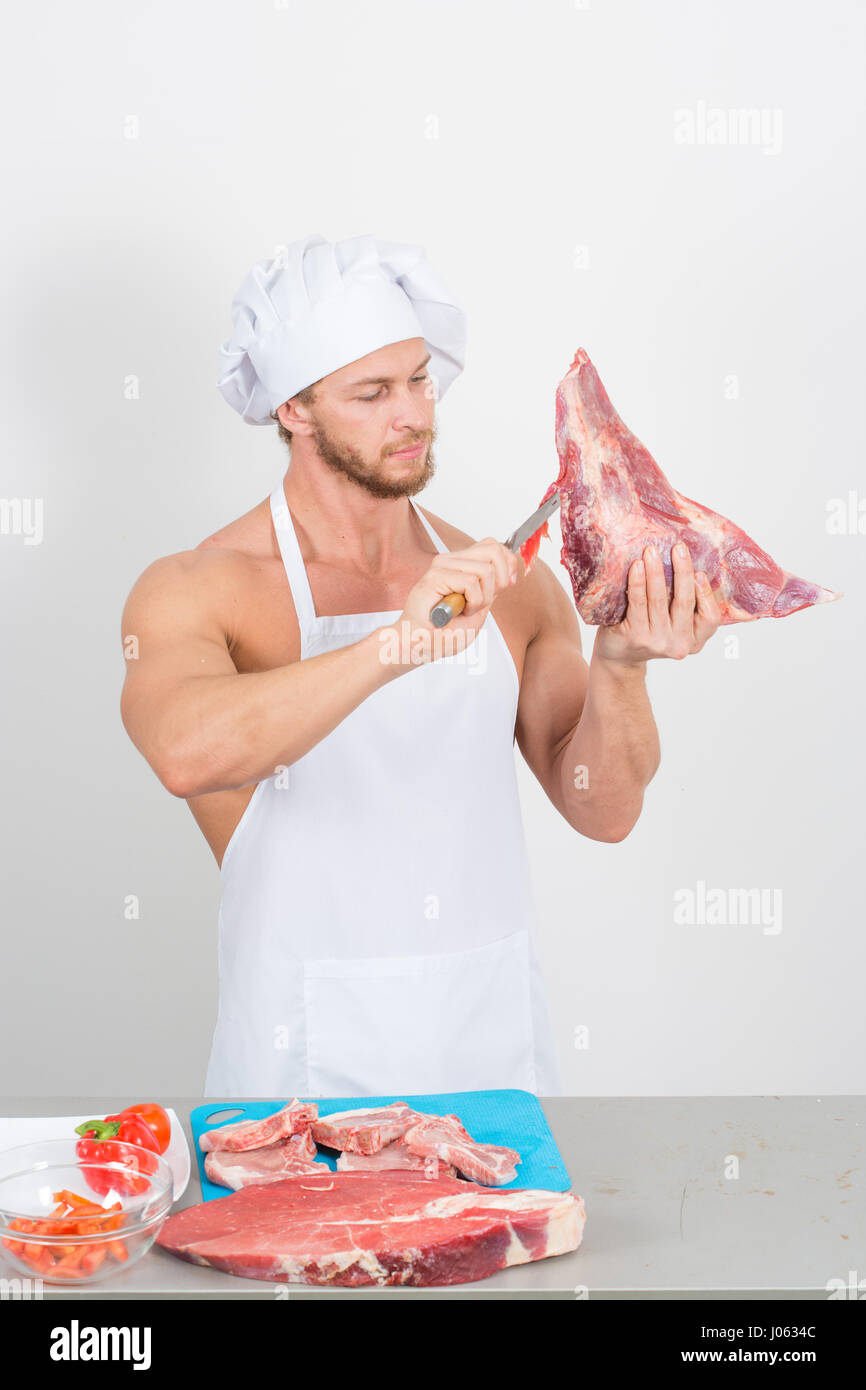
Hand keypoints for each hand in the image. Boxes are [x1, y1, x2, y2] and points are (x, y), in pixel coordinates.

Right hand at [382, 538, 520, 668]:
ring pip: (486, 569)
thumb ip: (492, 587)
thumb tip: (507, 571)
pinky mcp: (435, 575)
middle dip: (501, 579)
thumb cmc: (444, 632)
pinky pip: (471, 582)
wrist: (420, 645)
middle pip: (494, 550)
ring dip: (483, 598)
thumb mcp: (480, 607)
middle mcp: (451, 561)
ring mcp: (442, 566)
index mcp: (460, 564)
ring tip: (466, 610)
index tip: (509, 583)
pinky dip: (473, 603)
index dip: (508, 563)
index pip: (492, 546)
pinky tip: (459, 611)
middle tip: (486, 600)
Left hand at [593, 543, 721, 665]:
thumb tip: (695, 563)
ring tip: (651, 551)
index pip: (711, 618)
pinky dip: (638, 583)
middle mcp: (679, 644)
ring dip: (656, 572)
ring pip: (659, 600)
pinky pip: (638, 604)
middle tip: (678, 548)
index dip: (706, 594)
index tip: (700, 572)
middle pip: (684, 602)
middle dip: (682, 571)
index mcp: (695, 640)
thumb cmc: (650, 630)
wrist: (619, 655)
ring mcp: (657, 642)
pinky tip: (637, 566)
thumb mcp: (675, 624)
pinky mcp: (636, 637)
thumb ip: (687, 604)